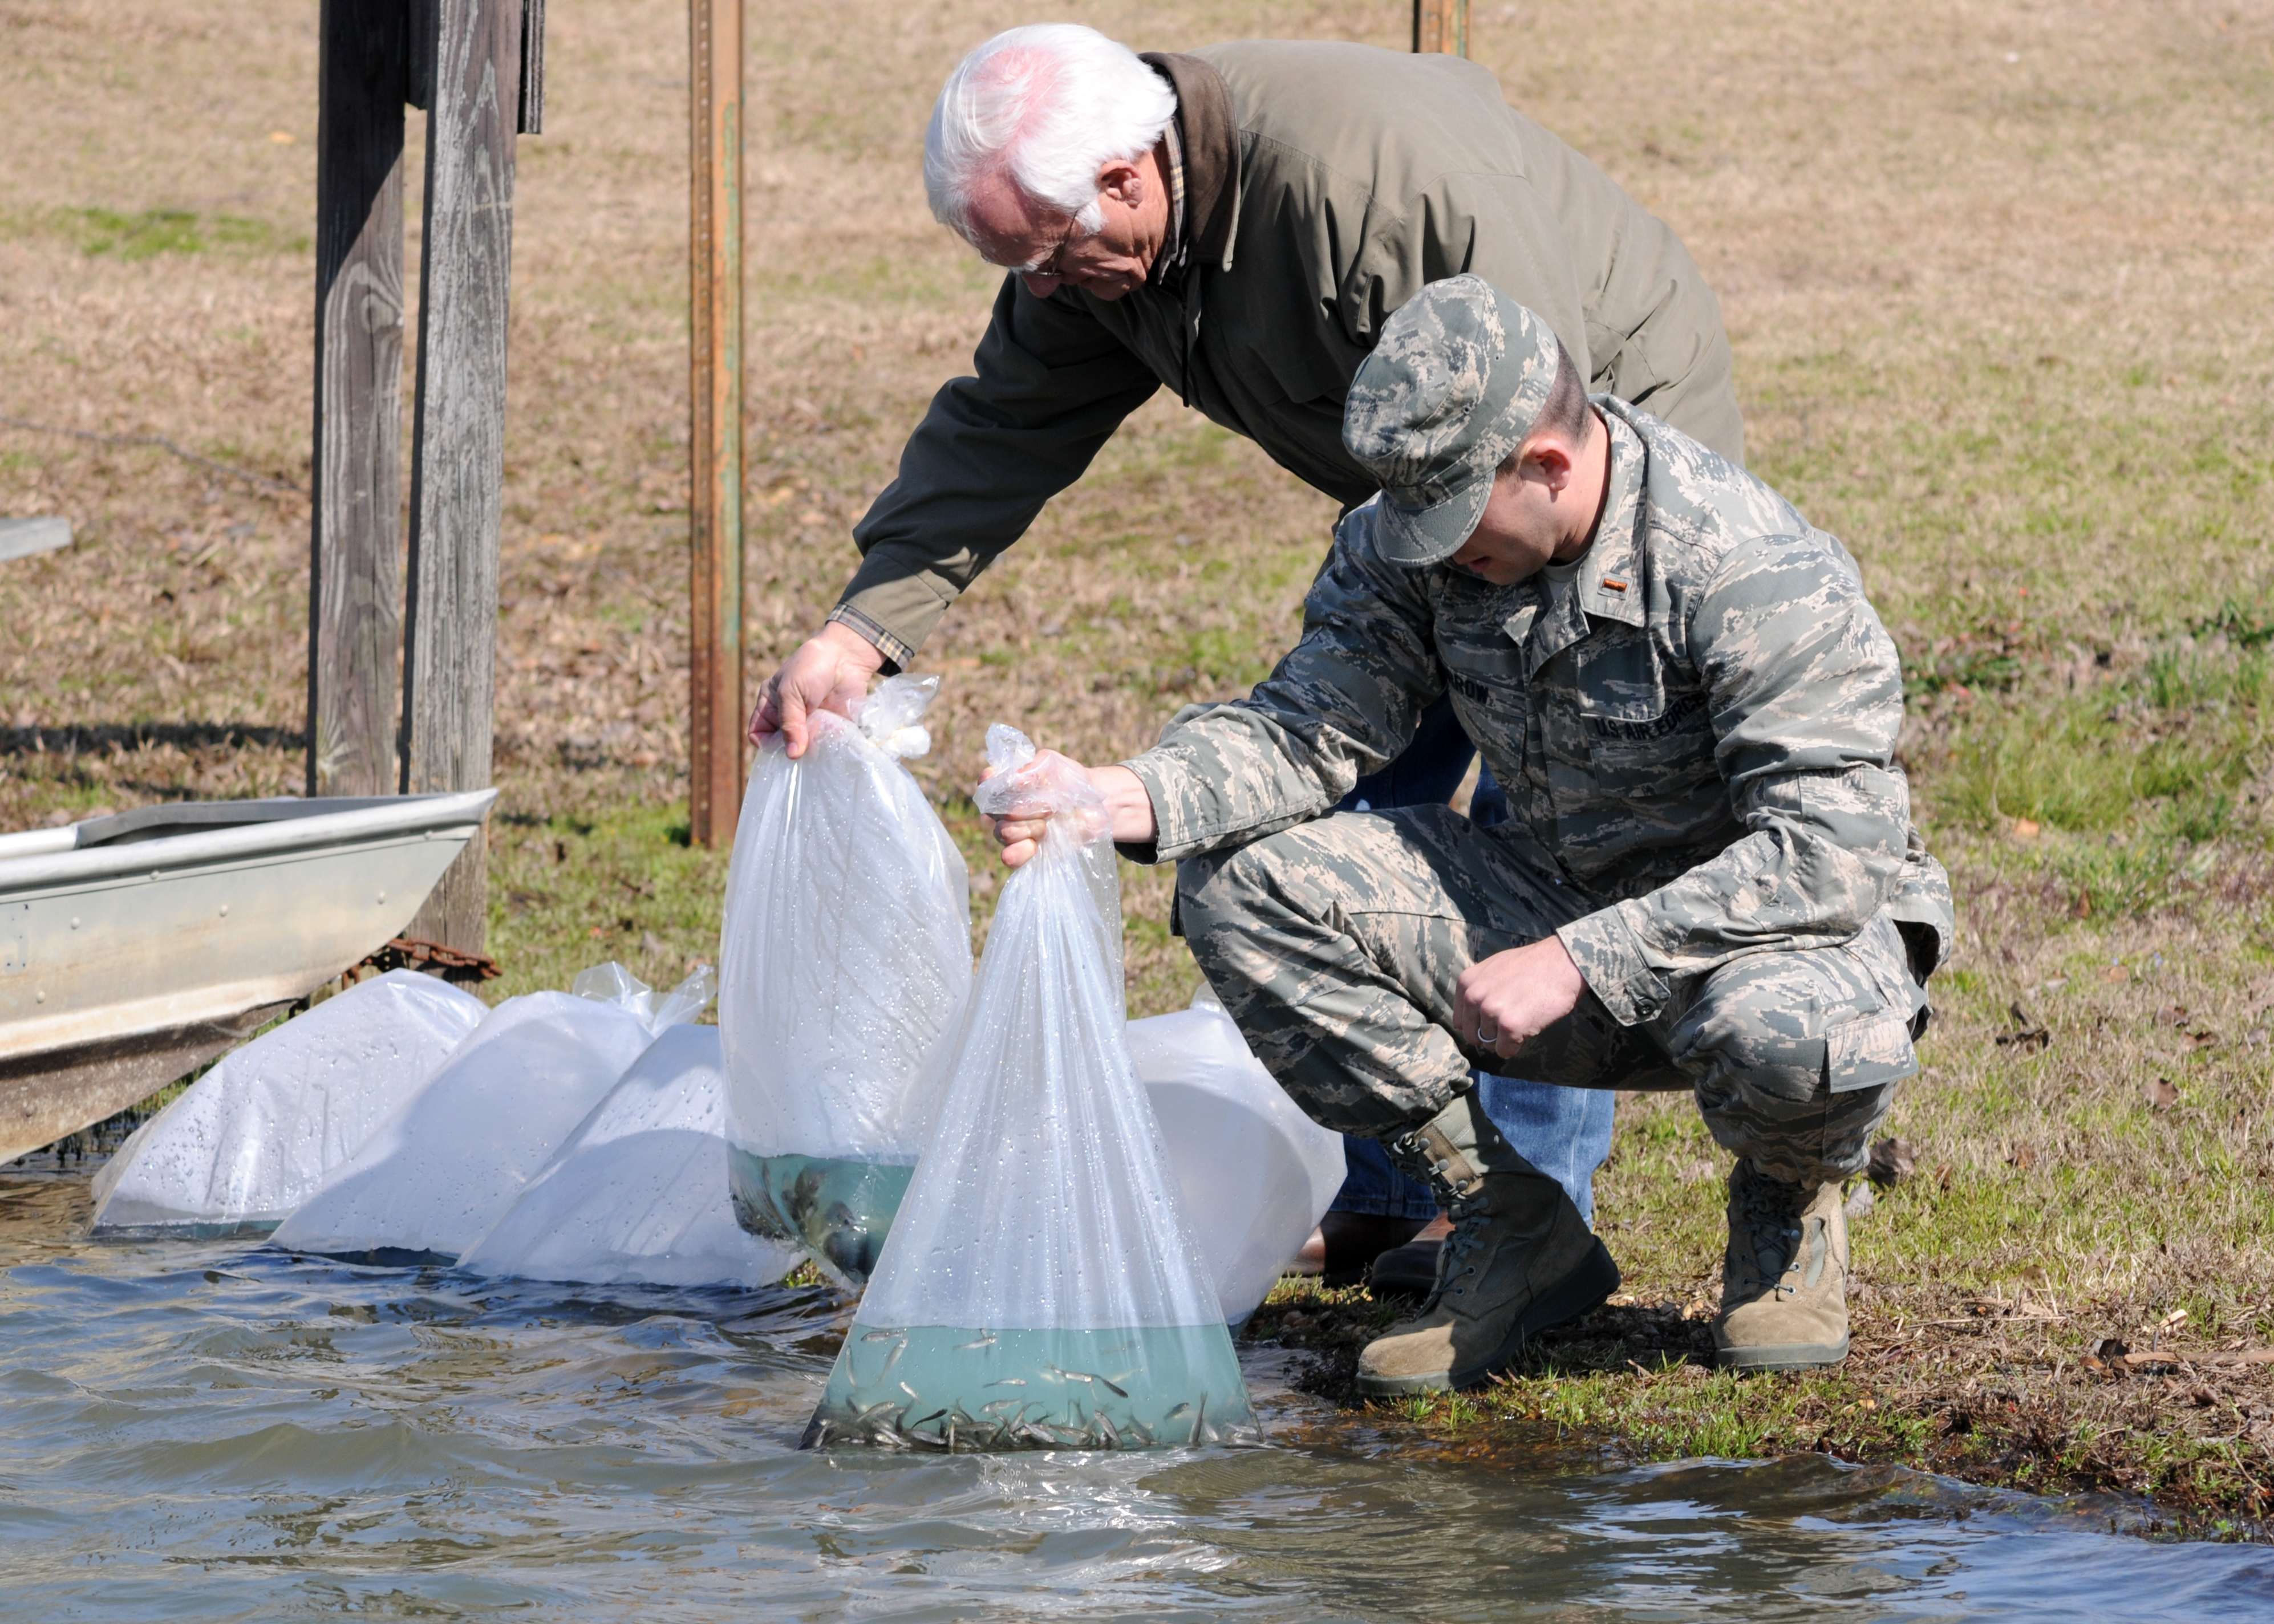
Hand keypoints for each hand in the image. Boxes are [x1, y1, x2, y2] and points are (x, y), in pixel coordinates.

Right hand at [747, 622, 887, 757]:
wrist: (847, 656)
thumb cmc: (811, 666)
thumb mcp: (791, 691)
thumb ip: (789, 723)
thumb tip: (793, 755)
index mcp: (771, 705)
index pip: (758, 733)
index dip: (765, 743)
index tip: (779, 746)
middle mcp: (789, 718)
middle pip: (782, 746)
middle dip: (790, 749)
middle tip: (803, 744)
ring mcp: (810, 725)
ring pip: (805, 750)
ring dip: (811, 750)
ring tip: (819, 738)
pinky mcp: (831, 729)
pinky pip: (826, 747)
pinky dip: (828, 748)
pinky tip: (832, 740)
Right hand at [981, 756, 1157, 867]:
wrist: (1097, 809)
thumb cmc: (1073, 782)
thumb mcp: (1056, 765)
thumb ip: (1036, 768)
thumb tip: (1018, 781)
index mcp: (1008, 784)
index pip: (987, 783)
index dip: (989, 783)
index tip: (997, 782)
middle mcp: (1005, 809)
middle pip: (993, 812)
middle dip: (1019, 810)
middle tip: (1048, 808)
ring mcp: (1015, 832)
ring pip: (1002, 833)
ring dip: (1025, 829)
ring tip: (1047, 826)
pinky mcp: (1027, 853)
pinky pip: (1010, 857)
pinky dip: (1017, 853)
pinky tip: (1031, 847)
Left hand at [1453, 936, 1586, 1059]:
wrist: (1561, 963)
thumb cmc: (1531, 965)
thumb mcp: (1493, 968)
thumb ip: (1478, 988)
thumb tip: (1471, 1010)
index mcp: (1467, 983)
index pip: (1460, 1021)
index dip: (1478, 1023)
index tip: (1494, 1018)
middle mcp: (1474, 997)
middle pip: (1473, 1035)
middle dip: (1490, 1034)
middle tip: (1511, 1021)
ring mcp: (1491, 1011)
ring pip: (1489, 1044)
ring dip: (1505, 1038)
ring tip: (1522, 1018)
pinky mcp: (1510, 1026)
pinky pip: (1505, 1051)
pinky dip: (1515, 1047)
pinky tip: (1527, 1029)